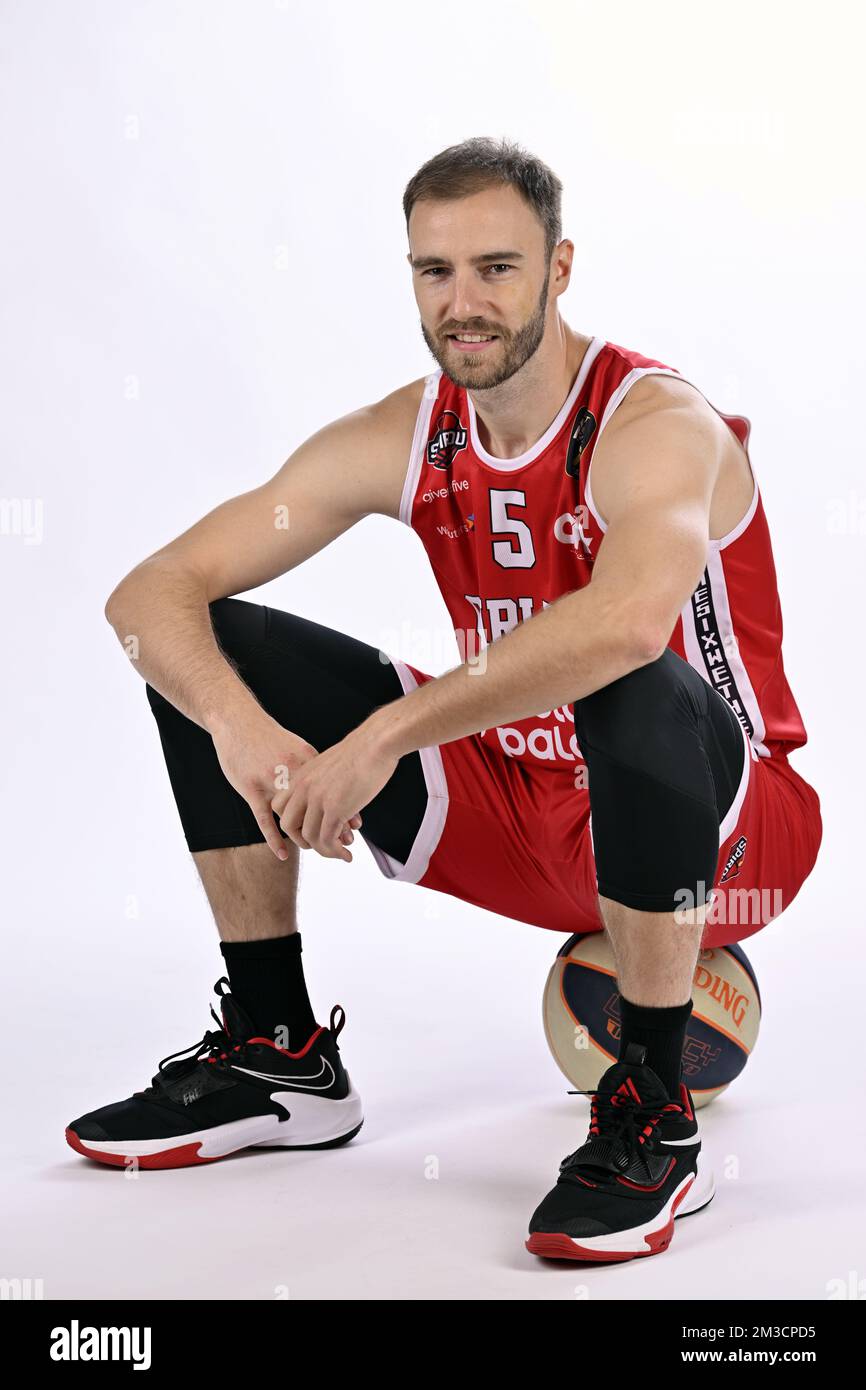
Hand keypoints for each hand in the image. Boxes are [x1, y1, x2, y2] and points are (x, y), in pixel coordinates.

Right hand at [210, 708, 361, 860]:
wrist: (238, 720)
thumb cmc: (269, 737)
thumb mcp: (297, 747)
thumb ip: (313, 767)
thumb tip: (335, 784)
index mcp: (306, 759)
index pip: (330, 790)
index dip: (344, 809)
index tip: (356, 825)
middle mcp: (291, 770)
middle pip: (315, 804)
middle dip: (332, 824)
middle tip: (346, 842)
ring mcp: (269, 780)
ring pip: (292, 815)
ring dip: (306, 834)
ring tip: (320, 848)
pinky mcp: (250, 788)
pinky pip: (264, 819)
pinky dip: (274, 838)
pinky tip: (284, 854)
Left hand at [270, 720, 397, 862]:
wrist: (376, 744)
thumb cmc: (361, 751)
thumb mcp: (330, 764)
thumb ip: (321, 781)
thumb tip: (328, 797)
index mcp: (301, 776)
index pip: (280, 806)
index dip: (292, 822)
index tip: (308, 828)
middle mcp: (304, 788)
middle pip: (288, 825)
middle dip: (303, 841)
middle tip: (321, 844)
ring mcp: (318, 799)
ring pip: (310, 837)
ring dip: (325, 851)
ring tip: (341, 852)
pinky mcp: (335, 809)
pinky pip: (328, 839)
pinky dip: (336, 852)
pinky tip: (347, 853)